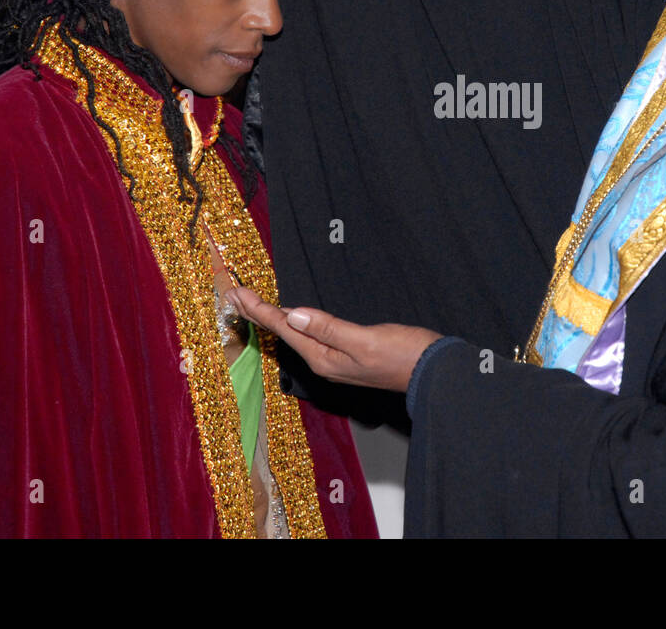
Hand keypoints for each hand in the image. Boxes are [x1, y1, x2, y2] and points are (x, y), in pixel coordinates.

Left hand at [230, 288, 440, 392]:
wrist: (432, 372)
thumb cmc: (404, 356)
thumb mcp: (366, 340)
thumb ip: (329, 329)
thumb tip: (294, 315)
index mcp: (324, 358)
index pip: (284, 328)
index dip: (258, 309)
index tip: (236, 293)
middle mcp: (325, 361)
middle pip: (283, 332)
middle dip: (257, 313)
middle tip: (233, 295)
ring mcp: (336, 359)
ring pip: (294, 334)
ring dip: (272, 317)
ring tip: (251, 304)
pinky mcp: (348, 353)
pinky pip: (310, 335)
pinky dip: (294, 322)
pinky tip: (292, 318)